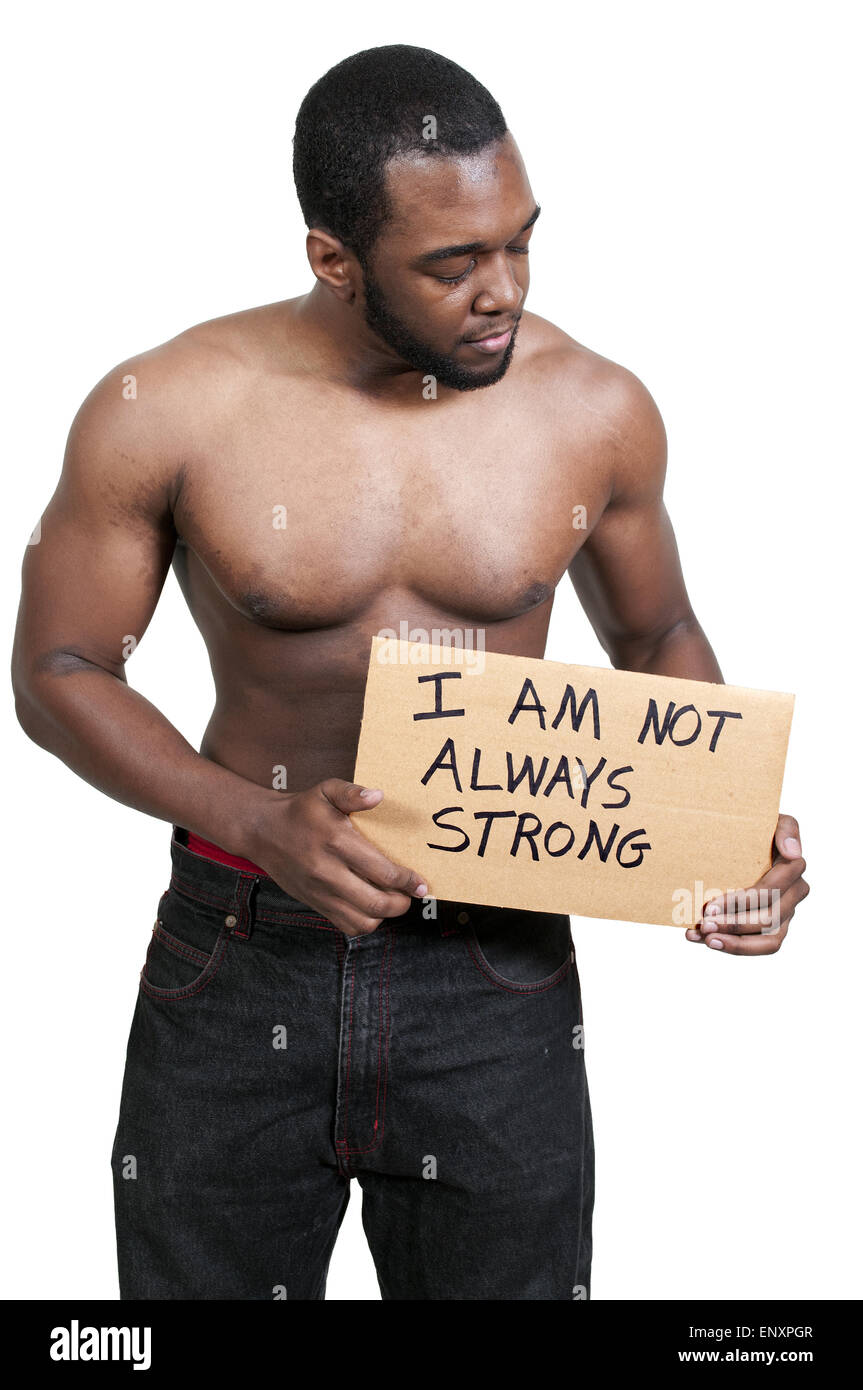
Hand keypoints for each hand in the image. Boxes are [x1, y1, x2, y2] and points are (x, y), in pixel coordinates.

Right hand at [245, 779, 427, 935]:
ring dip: (384, 914)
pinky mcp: (315, 904)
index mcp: (337, 842)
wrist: (262, 831)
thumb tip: (378, 796)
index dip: (408, 881)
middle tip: (412, 893)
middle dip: (402, 902)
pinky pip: (347, 926)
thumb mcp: (325, 791)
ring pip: (363, 921)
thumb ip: (352, 793)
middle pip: (377, 903)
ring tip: (392, 899)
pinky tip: (371, 906)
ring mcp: (321, 892)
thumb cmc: (300, 810)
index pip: (382, 871)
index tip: (422, 884)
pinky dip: (365, 922)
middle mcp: (329, 872)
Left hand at [685, 813, 808, 954]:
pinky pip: (756, 945)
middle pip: (768, 919)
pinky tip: (701, 939)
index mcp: (793, 871)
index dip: (740, 903)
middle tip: (704, 923)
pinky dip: (730, 946)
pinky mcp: (771, 928)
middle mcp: (793, 896)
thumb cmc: (759, 829)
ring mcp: (784, 915)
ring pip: (769, 941)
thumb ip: (786, 829)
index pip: (769, 892)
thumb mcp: (774, 820)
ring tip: (707, 939)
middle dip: (734, 925)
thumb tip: (792, 852)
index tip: (710, 906)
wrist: (747, 840)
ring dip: (736, 944)